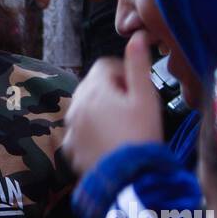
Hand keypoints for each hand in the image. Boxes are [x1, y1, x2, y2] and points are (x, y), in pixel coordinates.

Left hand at [62, 30, 162, 174]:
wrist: (128, 179)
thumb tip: (138, 37)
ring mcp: (71, 128)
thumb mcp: (146, 99)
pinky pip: (80, 132)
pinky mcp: (70, 148)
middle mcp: (76, 105)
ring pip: (85, 108)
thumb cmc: (141, 137)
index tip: (137, 88)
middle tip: (133, 108)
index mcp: (94, 89)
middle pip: (92, 86)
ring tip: (124, 127)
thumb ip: (139, 66)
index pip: (104, 65)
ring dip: (101, 111)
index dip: (124, 72)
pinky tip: (111, 143)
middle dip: (111, 91)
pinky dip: (92, 133)